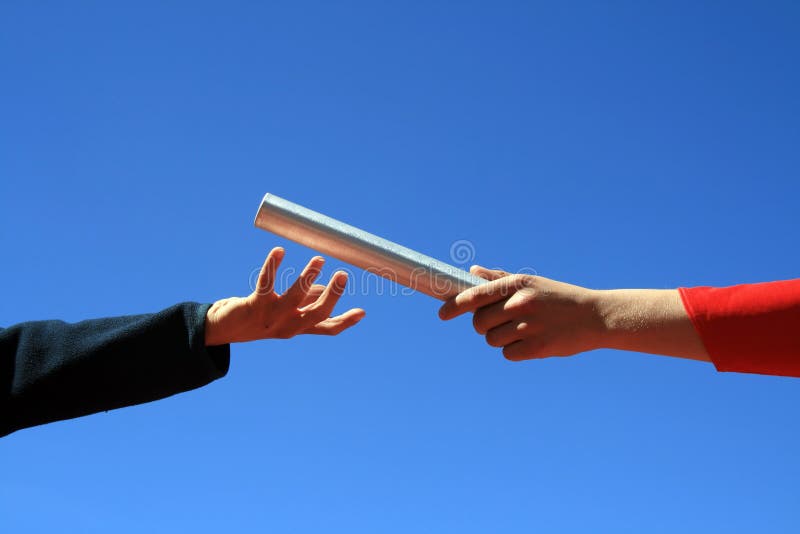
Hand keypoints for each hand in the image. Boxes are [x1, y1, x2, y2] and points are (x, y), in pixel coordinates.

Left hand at [205, 247, 365, 345]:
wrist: (225, 328)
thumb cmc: (261, 316)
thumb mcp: (287, 310)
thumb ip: (307, 299)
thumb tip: (324, 285)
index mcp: (299, 327)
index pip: (327, 328)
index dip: (345, 321)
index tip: (362, 311)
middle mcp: (288, 325)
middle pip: (317, 313)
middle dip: (332, 294)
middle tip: (343, 274)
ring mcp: (272, 317)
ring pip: (295, 297)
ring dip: (308, 276)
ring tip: (319, 259)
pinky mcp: (254, 305)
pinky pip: (266, 283)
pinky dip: (273, 266)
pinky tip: (279, 251)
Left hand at [439, 266, 708, 362]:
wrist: (596, 317)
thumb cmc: (558, 298)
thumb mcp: (531, 282)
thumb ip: (499, 279)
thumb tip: (471, 272)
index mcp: (517, 285)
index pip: (475, 296)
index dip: (454, 306)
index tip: (441, 314)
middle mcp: (520, 304)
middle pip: (479, 323)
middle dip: (483, 325)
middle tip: (500, 322)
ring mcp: (529, 326)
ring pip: (492, 340)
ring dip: (501, 339)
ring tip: (522, 331)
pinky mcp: (537, 347)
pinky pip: (508, 354)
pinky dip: (515, 351)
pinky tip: (531, 342)